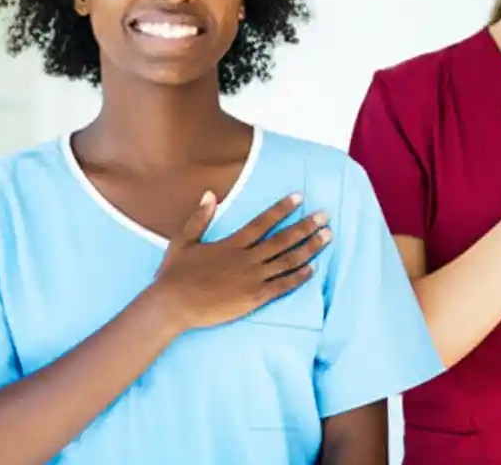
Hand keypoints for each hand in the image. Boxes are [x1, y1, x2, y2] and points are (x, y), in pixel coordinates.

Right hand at [149, 190, 330, 331]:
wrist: (174, 305)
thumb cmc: (175, 274)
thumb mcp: (183, 241)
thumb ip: (199, 217)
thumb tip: (210, 194)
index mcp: (232, 244)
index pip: (263, 222)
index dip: (282, 208)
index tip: (299, 197)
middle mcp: (246, 259)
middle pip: (283, 240)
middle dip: (306, 226)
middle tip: (324, 216)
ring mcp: (252, 280)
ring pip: (288, 261)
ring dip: (309, 248)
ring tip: (326, 237)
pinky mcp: (254, 298)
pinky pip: (282, 286)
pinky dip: (298, 277)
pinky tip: (312, 270)